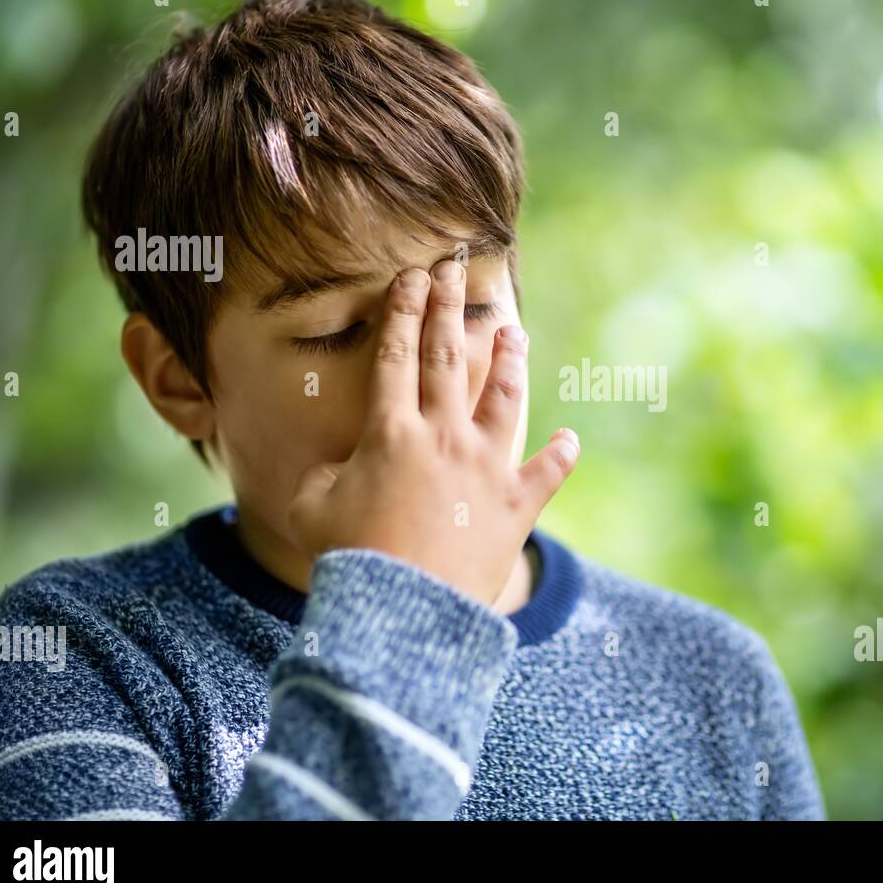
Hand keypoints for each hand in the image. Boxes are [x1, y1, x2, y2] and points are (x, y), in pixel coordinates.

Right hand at [285, 259, 579, 606]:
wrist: (405, 610)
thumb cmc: (350, 560)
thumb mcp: (312, 508)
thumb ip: (325, 473)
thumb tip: (341, 466)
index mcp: (391, 433)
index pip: (396, 356)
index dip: (403, 312)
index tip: (411, 278)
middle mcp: (444, 438)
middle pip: (446, 359)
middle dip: (448, 309)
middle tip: (453, 272)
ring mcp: (486, 468)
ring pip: (504, 399)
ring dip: (510, 362)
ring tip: (515, 332)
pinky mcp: (516, 505)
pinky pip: (546, 472)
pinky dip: (560, 455)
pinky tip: (570, 438)